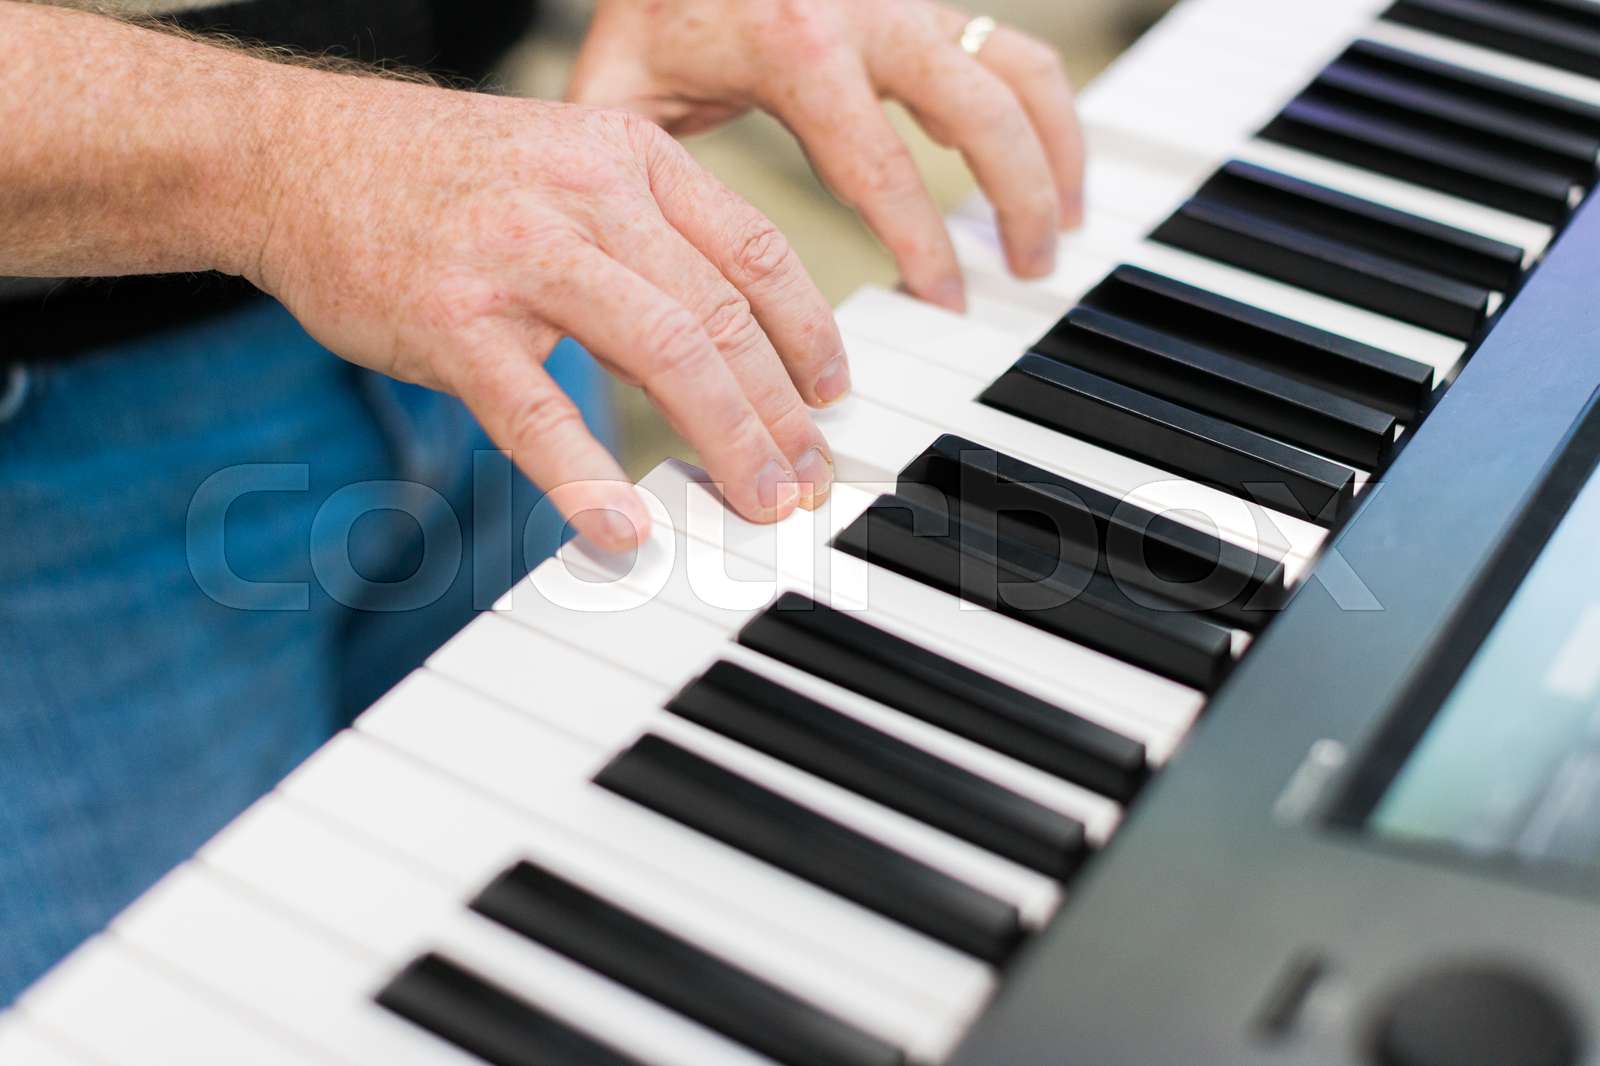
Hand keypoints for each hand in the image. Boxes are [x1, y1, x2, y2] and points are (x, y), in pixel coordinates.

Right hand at [248, 79, 844, 550]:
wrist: (294, 154)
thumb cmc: (442, 178)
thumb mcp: (566, 164)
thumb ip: (646, 234)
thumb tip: (725, 341)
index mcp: (631, 156)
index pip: (755, 252)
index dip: (809, 335)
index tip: (832, 398)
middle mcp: (590, 194)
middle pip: (722, 314)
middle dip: (780, 412)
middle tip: (808, 482)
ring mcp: (521, 254)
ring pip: (663, 352)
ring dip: (727, 440)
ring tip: (758, 506)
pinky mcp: (452, 319)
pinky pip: (537, 410)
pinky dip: (587, 477)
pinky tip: (624, 530)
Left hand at [569, 0, 1085, 310]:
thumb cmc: (656, 2)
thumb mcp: (620, 87)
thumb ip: (631, 180)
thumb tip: (632, 280)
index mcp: (797, 49)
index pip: (881, 168)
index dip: (922, 245)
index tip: (945, 303)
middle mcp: (868, 17)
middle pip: (981, 114)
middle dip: (1015, 202)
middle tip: (1023, 276)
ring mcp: (907, 4)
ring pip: (1018, 71)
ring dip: (1054, 151)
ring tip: (1062, 225)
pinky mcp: (925, 3)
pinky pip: (1013, 50)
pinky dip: (1047, 110)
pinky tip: (1049, 165)